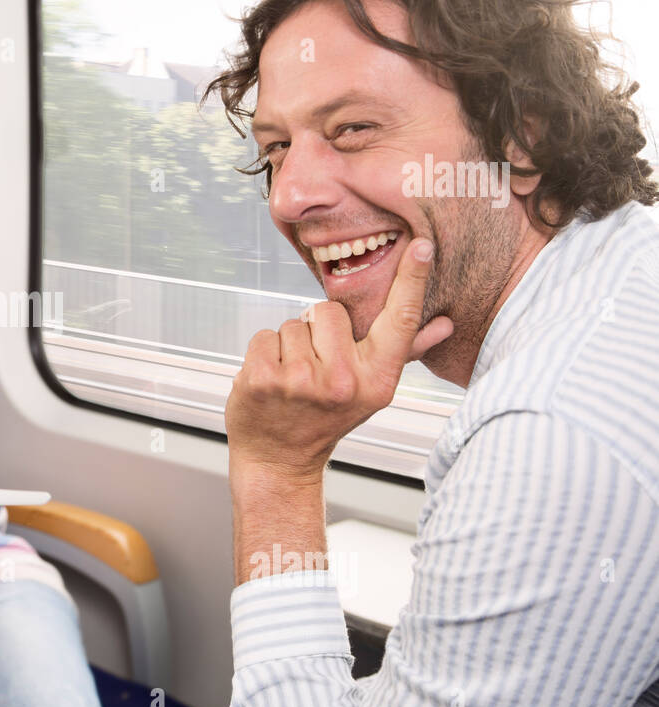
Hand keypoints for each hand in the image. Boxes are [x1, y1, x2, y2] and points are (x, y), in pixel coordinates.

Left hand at [224, 237, 452, 480]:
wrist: (279, 460)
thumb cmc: (326, 418)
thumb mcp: (370, 390)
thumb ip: (404, 352)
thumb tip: (444, 323)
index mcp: (377, 380)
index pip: (399, 321)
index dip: (412, 280)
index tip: (422, 245)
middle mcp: (344, 382)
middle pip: (328, 310)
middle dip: (316, 330)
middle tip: (314, 368)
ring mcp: (301, 382)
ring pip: (293, 323)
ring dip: (288, 345)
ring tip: (291, 380)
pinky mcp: (263, 380)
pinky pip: (264, 336)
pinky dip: (262, 353)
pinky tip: (269, 382)